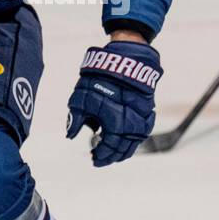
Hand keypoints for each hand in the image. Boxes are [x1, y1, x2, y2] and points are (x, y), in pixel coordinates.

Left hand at [65, 40, 161, 165]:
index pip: (109, 148)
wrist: (125, 61)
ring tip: (112, 154)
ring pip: (135, 142)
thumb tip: (70, 136)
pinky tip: (125, 141)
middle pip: (123, 149)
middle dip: (111, 156)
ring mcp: (143, 118)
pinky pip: (142, 132)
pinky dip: (133, 139)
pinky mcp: (148, 111)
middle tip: (100, 159)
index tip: (93, 159)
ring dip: (123, 150)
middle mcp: (132, 124)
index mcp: (115, 125)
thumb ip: (75, 120)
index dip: (100, 155)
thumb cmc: (99, 79)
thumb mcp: (80, 100)